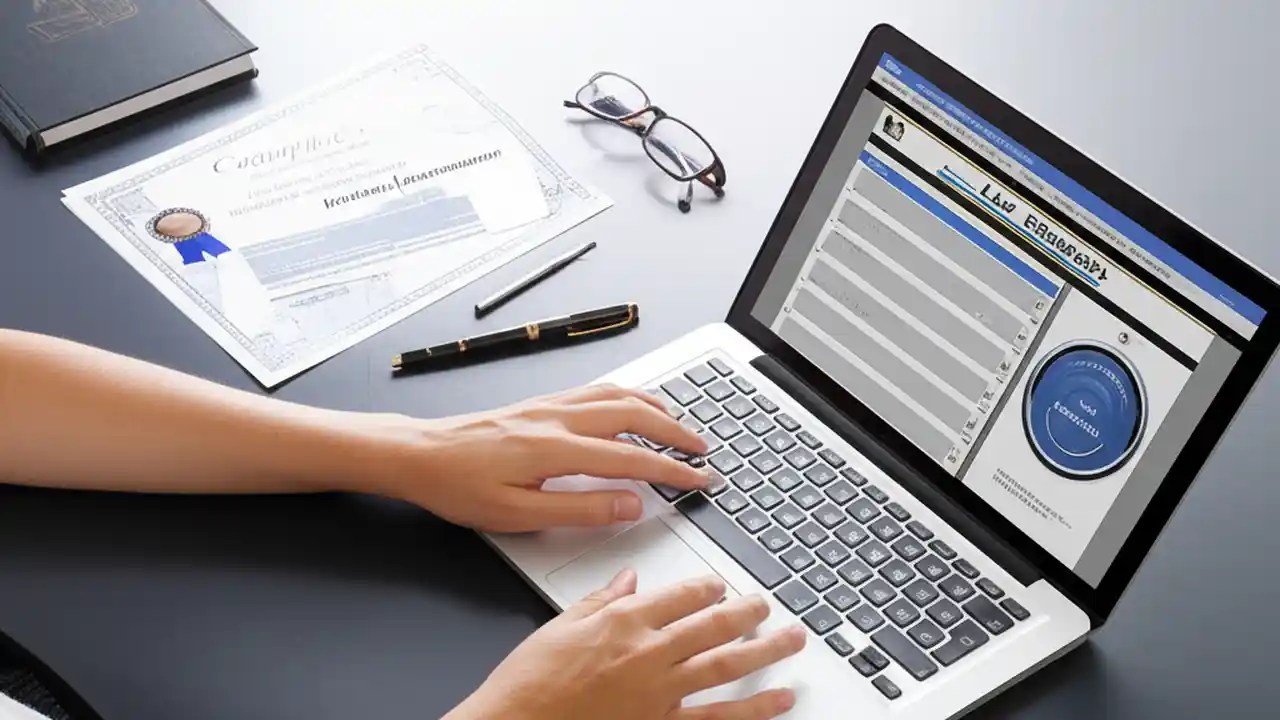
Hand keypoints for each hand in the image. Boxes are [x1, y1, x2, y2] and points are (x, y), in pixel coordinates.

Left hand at [361, 384, 710, 531]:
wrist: (418, 453)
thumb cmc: (458, 487)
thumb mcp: (518, 515)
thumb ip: (579, 510)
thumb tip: (629, 506)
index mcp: (554, 448)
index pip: (630, 458)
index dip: (671, 471)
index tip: (698, 481)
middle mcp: (558, 418)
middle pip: (634, 415)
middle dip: (676, 433)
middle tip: (703, 452)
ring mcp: (550, 404)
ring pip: (618, 395)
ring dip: (657, 408)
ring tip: (682, 426)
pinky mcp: (542, 401)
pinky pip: (599, 389)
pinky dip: (631, 395)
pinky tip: (637, 404)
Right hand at [445, 570, 805, 719]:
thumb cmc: (527, 685)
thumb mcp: (558, 627)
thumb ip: (600, 601)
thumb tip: (629, 581)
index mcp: (622, 621)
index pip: (679, 595)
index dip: (705, 587)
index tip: (718, 584)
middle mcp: (648, 653)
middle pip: (712, 624)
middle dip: (747, 611)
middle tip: (767, 604)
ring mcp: (659, 693)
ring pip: (726, 665)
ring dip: (765, 650)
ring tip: (794, 638)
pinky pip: (717, 718)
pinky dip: (753, 709)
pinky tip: (780, 699)